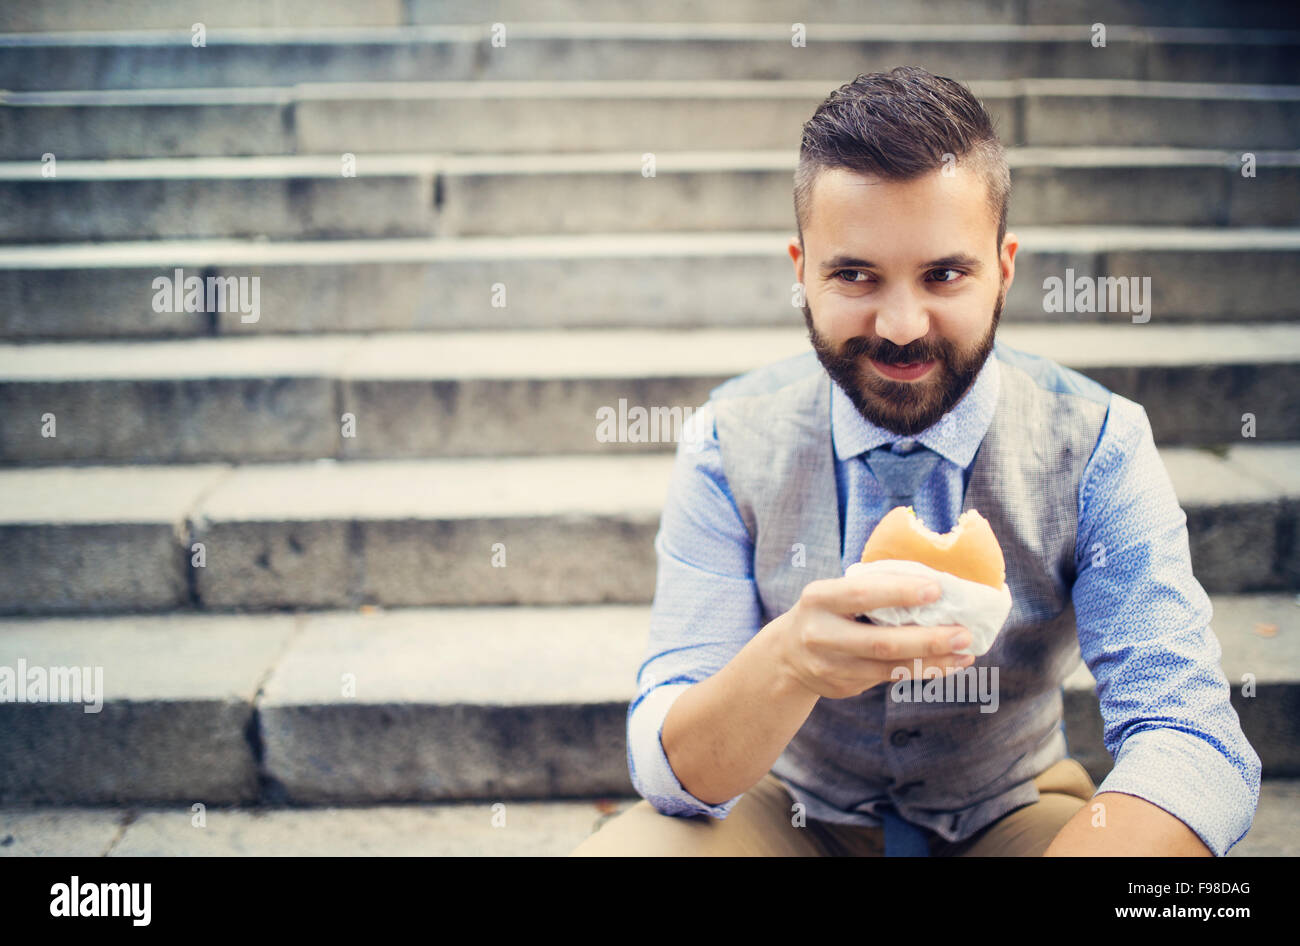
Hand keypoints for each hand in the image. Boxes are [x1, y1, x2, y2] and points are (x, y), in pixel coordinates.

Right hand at [772, 572, 974, 699]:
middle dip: (926, 639)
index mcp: (819, 598)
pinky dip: (923, 671)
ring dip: (932, 660)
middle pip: (879, 641)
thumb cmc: (826, 612)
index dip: (899, 592)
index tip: (937, 588)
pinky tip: (949, 664)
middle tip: (963, 633)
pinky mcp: (843, 686)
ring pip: (889, 667)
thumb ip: (870, 589)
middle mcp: (820, 633)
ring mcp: (830, 665)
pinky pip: (890, 678)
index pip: (861, 593)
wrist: (785, 656)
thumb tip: (934, 586)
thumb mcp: (833, 593)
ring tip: (965, 651)